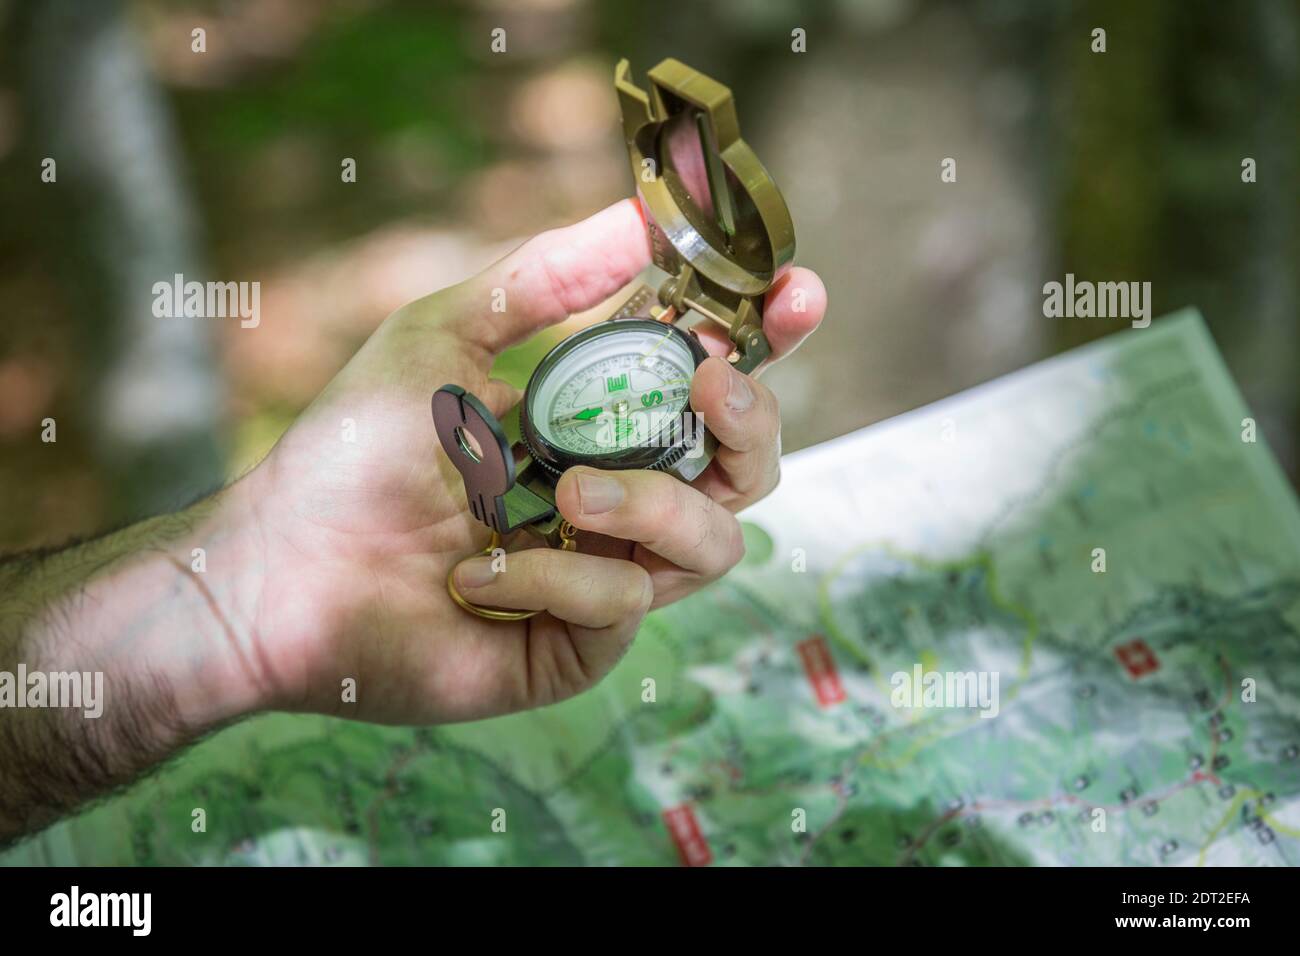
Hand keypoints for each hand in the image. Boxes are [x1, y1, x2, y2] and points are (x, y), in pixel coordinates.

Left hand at [243, 199, 826, 724]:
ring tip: (565, 495)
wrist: (283, 572)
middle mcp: (621, 499)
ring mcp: (608, 576)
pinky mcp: (584, 646)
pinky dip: (562, 579)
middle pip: (746, 469)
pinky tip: (482, 572)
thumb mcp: (446, 334)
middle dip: (751, 423)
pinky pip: (628, 608)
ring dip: (649, 507)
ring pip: (710, 543)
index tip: (798, 295)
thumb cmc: (355, 449)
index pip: (713, 386)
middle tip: (711, 386)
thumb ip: (546, 279)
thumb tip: (643, 216)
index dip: (769, 345)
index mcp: (600, 423)